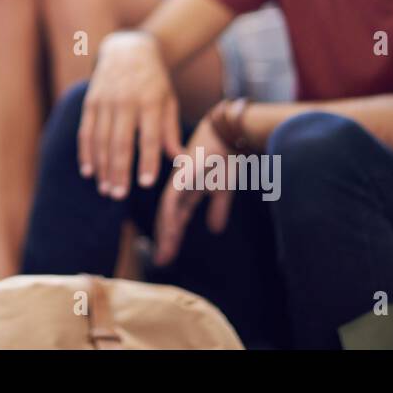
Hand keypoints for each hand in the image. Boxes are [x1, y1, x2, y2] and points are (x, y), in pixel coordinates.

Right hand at [80, 31, 183, 199]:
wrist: (128, 49)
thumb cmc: (154, 81)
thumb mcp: (169, 101)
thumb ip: (170, 131)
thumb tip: (178, 160)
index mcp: (150, 102)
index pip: (149, 136)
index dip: (147, 160)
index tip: (145, 183)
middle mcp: (126, 101)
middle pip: (121, 142)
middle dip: (119, 170)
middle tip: (118, 195)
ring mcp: (105, 100)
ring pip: (101, 140)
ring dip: (102, 167)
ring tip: (106, 189)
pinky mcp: (90, 101)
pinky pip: (86, 131)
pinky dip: (86, 153)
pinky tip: (89, 171)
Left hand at [151, 110, 235, 266]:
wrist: (230, 130)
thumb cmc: (227, 155)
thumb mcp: (224, 188)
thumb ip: (218, 207)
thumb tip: (214, 230)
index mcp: (187, 188)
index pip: (175, 216)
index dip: (171, 236)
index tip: (166, 257)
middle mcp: (179, 185)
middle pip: (168, 216)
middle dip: (165, 239)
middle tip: (162, 261)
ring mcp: (180, 178)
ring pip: (167, 209)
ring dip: (166, 232)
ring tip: (165, 252)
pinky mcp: (184, 173)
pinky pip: (174, 197)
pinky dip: (171, 214)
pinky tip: (170, 229)